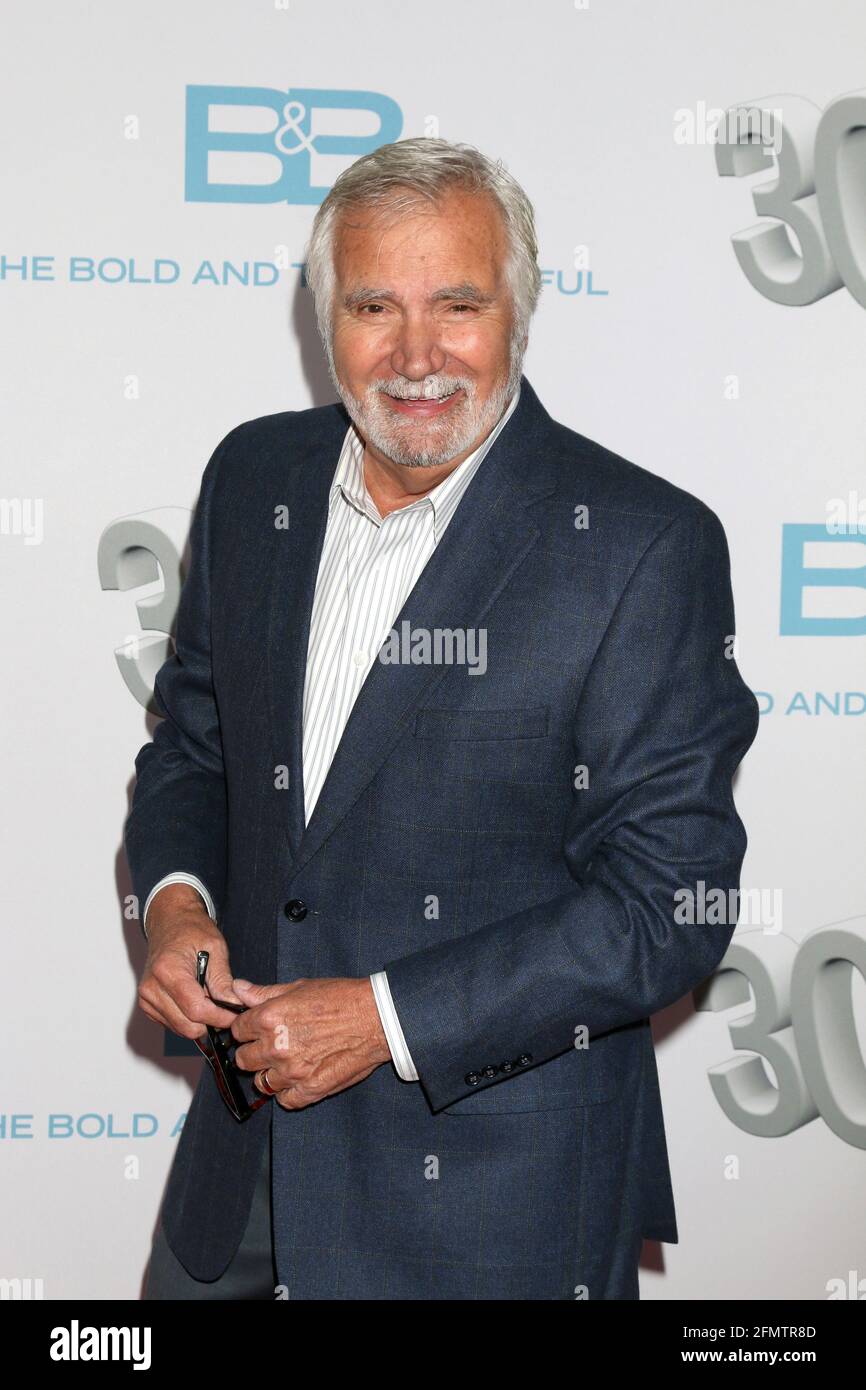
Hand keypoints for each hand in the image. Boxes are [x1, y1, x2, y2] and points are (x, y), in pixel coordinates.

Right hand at [137, 883, 241, 1038]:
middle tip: (227, 1008)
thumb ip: (223, 980)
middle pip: (188, 1025)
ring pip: (181, 1029)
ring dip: (200, 1021)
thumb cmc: (191, 929)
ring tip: (210, 999)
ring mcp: (146, 998)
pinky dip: (189, 1019)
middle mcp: (152, 988)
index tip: (236, 1015)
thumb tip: (233, 1005)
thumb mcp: (216, 947)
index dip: (220, 1017)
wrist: (169, 922)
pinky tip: (196, 1000)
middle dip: (211, 1021)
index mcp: (168, 970)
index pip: (196, 1009)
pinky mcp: (147, 1006)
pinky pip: (173, 1024)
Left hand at [230, 977, 390, 1108]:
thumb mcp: (299, 988)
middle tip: (271, 1046)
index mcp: (269, 1018)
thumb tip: (237, 989)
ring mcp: (292, 1072)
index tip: (256, 1029)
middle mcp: (275, 1047)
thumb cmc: (341, 998)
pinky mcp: (310, 1090)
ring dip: (271, 1073)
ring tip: (288, 1063)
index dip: (247, 1029)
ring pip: (261, 1083)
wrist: (376, 1018)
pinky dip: (289, 1092)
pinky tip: (300, 1078)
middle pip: (243, 1060)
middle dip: (254, 1052)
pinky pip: (285, 1100)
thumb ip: (264, 993)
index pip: (237, 1030)